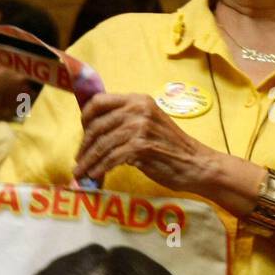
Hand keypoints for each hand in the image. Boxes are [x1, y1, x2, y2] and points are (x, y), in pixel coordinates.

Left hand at [74, 92, 218, 190]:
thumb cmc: (169, 146)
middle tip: (79, 159)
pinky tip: (95, 175)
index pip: (99, 101)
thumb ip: (126, 119)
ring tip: (81, 172)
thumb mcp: (148, 122)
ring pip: (101, 144)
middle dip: (84, 146)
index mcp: (138, 100)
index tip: (83, 133)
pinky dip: (100, 168)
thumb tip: (93, 129)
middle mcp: (138, 110)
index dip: (86, 117)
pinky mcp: (141, 147)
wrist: (195, 163)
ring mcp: (140, 128)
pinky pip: (111, 158)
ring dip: (88, 161)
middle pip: (97, 126)